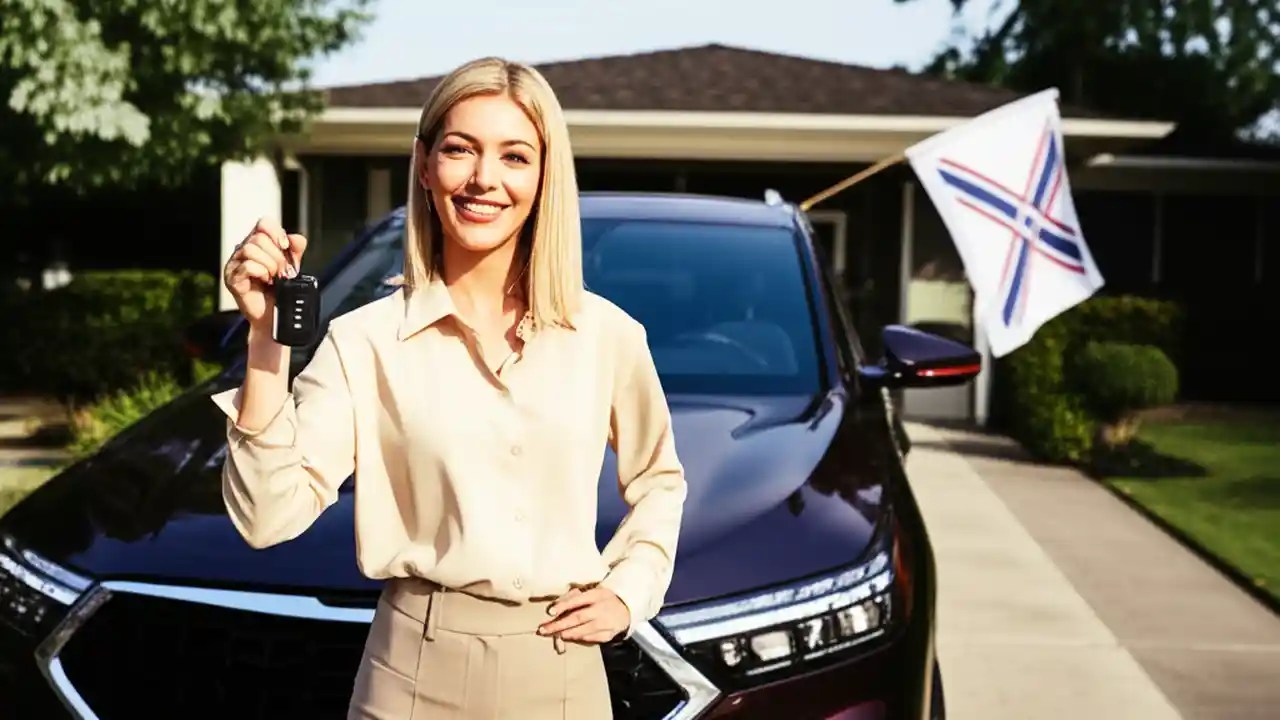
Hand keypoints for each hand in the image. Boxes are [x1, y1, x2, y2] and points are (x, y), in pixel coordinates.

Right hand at [223, 217, 307, 332]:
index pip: (263, 223)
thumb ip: (295, 249)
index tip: (285, 247)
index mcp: (257, 243)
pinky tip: (266, 281)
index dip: (277, 232)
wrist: (274, 315)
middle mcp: (243, 250)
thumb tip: (295, 238)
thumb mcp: (292, 266)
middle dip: (277, 256)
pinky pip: (247, 266)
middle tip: (282, 272)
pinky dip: (261, 272)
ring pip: (251, 249)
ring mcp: (235, 263)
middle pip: (259, 238)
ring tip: (274, 277)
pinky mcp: (232, 278)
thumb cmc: (280, 289)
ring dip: (269, 265)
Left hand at [537, 586, 630, 643]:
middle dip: (558, 625)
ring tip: (553, 634)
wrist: (626, 608)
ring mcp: (605, 623)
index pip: (577, 600)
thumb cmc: (603, 598)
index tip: (550, 612)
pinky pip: (590, 638)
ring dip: (566, 633)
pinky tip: (568, 637)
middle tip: (543, 629)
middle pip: (577, 618)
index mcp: (597, 595)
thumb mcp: (592, 591)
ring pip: (582, 630)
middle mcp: (601, 609)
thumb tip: (556, 606)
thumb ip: (575, 597)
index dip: (563, 606)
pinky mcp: (608, 634)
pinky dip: (578, 638)